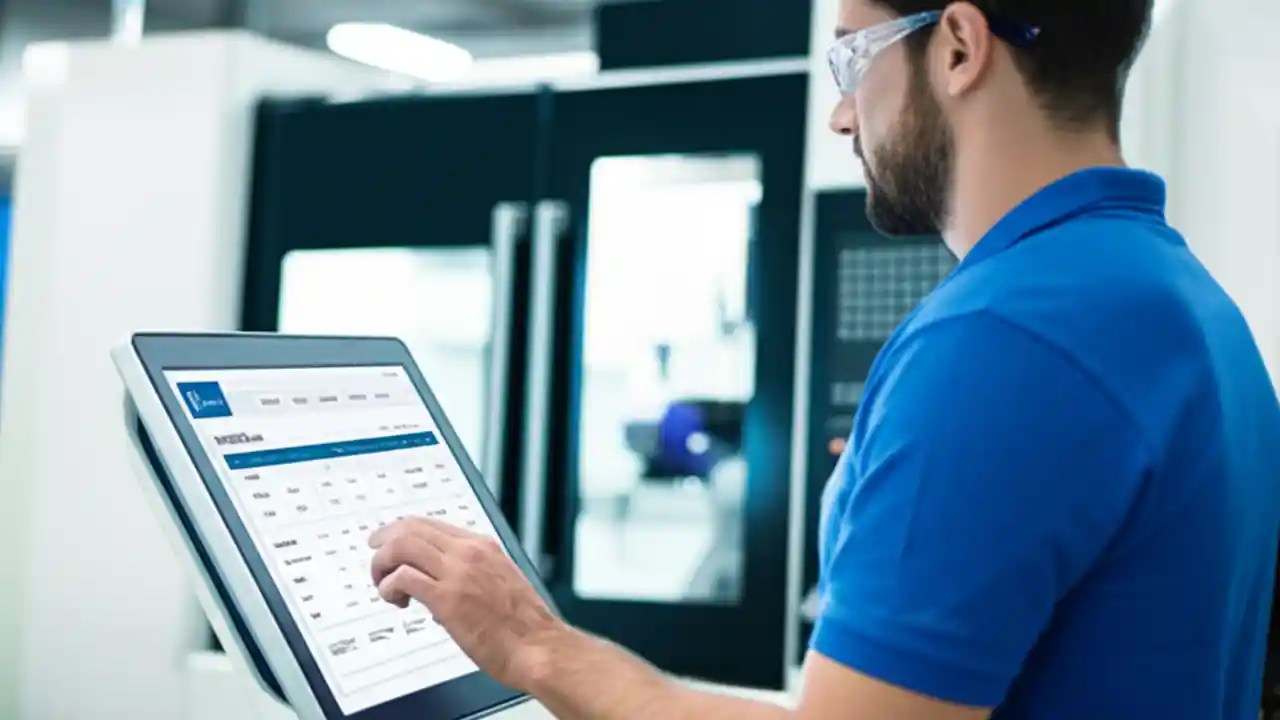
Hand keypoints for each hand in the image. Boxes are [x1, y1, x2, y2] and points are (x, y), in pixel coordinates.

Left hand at [369, 518, 565, 690]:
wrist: (539, 646)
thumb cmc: (525, 625)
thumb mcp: (500, 583)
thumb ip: (471, 578)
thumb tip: (439, 588)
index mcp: (483, 546)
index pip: (431, 524)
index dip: (403, 532)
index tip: (390, 543)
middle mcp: (469, 552)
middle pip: (411, 528)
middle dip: (384, 542)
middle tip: (376, 559)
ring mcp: (457, 573)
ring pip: (401, 546)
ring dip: (382, 564)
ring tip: (384, 586)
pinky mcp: (447, 598)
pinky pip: (403, 578)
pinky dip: (389, 587)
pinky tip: (397, 601)